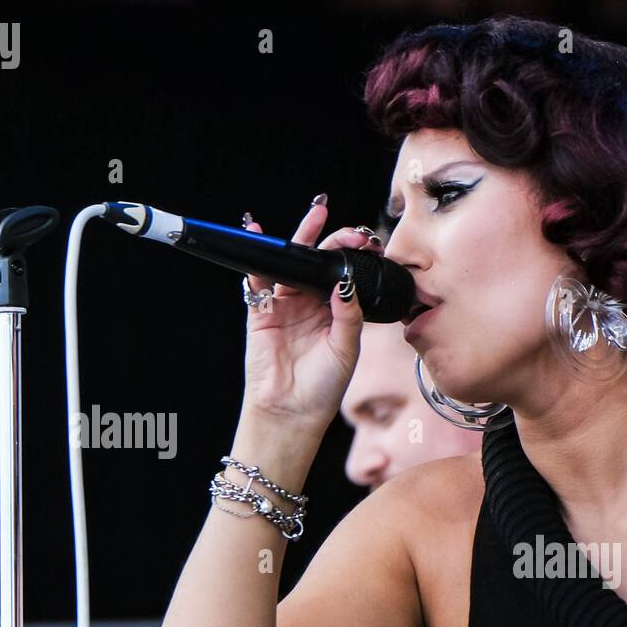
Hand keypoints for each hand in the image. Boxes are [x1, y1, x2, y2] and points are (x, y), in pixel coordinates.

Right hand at [240, 196, 383, 428]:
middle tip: (350, 229)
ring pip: (291, 265)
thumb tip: (346, 283)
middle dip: (333, 240)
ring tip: (315, 215)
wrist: (291, 411)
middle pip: (319, 263)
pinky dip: (257, 259)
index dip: (355, 258)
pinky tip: (259, 236)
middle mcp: (311, 306)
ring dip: (299, 239)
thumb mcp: (346, 349)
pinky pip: (258, 280)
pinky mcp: (261, 312)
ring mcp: (285, 307)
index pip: (344, 276)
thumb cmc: (323, 387)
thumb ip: (349, 315)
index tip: (369, 244)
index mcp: (335, 314)